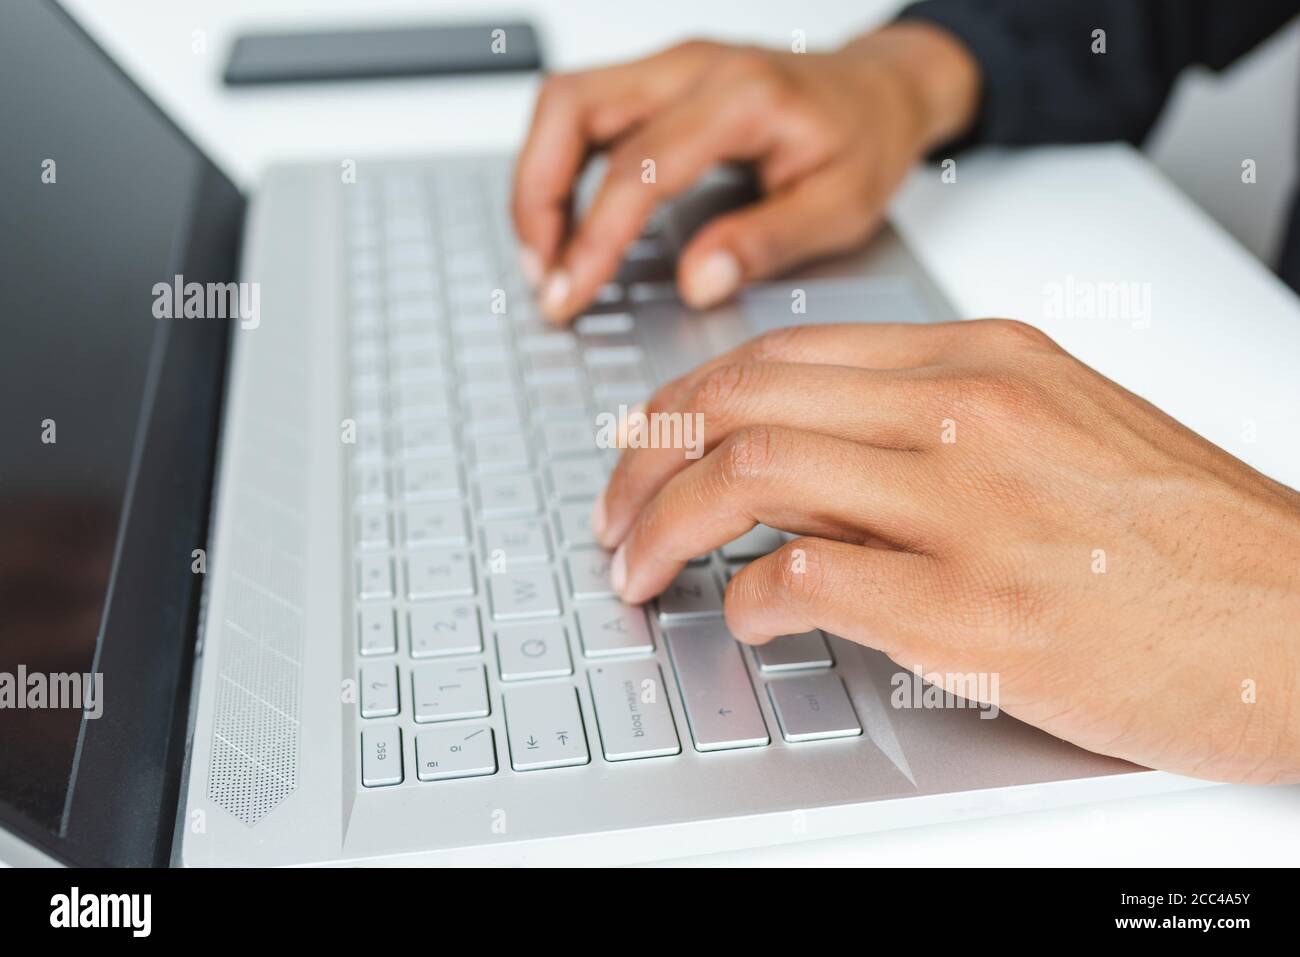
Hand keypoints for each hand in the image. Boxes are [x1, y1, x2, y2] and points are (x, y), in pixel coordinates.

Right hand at [511, 24, 978, 321]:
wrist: (882, 91)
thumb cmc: (866, 141)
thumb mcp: (840, 208)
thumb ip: (765, 244)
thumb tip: (696, 282)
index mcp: (743, 98)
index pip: (637, 167)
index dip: (592, 239)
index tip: (568, 293)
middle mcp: (695, 67)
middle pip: (572, 108)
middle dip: (537, 198)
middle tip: (543, 274)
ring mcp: (670, 67)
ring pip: (564, 102)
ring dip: (539, 180)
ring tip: (546, 255)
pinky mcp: (658, 80)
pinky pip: (582, 110)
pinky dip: (558, 165)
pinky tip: (568, 220)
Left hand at [592, 320, 1299, 783]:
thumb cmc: (1187, 534)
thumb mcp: (1060, 428)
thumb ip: (931, 430)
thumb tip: (810, 461)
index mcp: (985, 361)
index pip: (782, 354)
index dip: (685, 401)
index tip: (648, 444)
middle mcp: (969, 414)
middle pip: (744, 402)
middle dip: (645, 461)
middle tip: (614, 514)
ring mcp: (971, 508)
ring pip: (753, 477)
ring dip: (665, 528)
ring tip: (637, 570)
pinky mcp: (975, 610)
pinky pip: (806, 581)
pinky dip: (746, 601)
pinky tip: (742, 619)